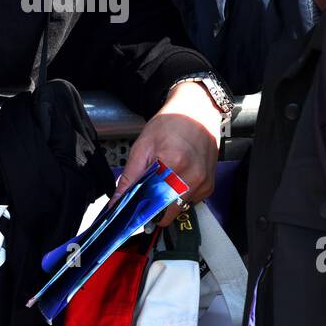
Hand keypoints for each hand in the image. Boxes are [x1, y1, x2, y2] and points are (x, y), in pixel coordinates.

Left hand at [115, 82, 221, 226]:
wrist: (196, 111)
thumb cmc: (170, 124)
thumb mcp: (143, 146)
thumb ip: (129, 177)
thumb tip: (117, 202)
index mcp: (174, 165)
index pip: (153, 204)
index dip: (140, 211)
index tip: (132, 213)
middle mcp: (193, 178)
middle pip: (167, 212)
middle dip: (154, 208)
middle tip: (147, 193)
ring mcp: (203, 184)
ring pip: (178, 209)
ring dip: (168, 202)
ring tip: (165, 178)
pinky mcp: (209, 186)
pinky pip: (190, 202)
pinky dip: (180, 196)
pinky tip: (178, 177)